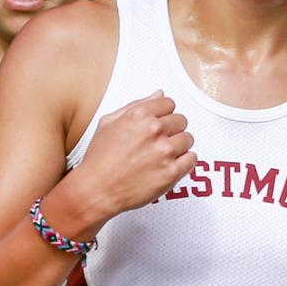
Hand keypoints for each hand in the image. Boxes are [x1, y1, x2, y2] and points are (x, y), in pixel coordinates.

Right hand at [52, 92, 194, 240]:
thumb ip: (135, 106)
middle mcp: (154, 130)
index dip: (163, 115)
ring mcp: (164, 152)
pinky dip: (183, 162)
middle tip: (156, 143)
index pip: (169, 104)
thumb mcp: (108, 124)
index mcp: (139, 115)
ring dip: (177, 147)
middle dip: (171, 131)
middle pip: (181, 121)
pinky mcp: (171, 172)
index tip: (157, 125)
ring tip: (160, 156)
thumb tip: (159, 94)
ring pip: (188, 139)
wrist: (94, 191)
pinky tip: (167, 165)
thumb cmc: (98, 160)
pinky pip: (191, 159)